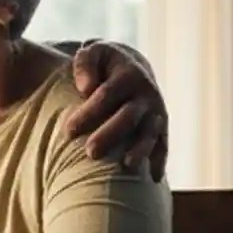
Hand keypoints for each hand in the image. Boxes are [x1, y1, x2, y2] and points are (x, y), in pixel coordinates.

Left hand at [66, 41, 167, 180]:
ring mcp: (156, 111)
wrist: (132, 67)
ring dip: (140, 150)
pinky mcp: (161, 126)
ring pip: (150, 132)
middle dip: (110, 135)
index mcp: (128, 74)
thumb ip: (85, 65)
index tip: (68, 132)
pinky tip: (153, 179)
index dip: (88, 113)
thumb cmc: (103, 64)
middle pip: (128, 116)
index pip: (105, 95)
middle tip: (90, 153)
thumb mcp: (92, 54)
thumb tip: (86, 89)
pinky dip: (160, 161)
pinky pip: (163, 144)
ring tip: (127, 166)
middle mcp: (146, 93)